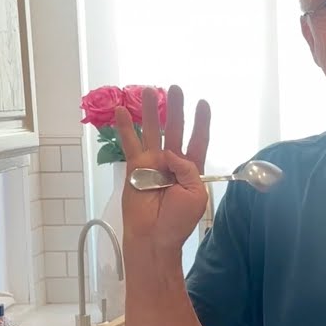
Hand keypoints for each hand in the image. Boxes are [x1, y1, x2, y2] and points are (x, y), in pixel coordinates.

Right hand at [116, 85, 210, 250]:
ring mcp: (152, 164)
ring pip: (152, 131)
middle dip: (175, 109)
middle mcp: (172, 163)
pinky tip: (122, 111)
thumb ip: (187, 169)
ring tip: (147, 89)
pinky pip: (130, 144)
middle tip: (174, 88)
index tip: (203, 102)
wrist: (154, 238)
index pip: (198, 140)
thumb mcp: (195, 194)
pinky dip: (126, 127)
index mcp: (192, 169)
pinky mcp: (134, 168)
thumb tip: (171, 153)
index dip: (201, 122)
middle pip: (174, 130)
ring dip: (150, 111)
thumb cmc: (178, 221)